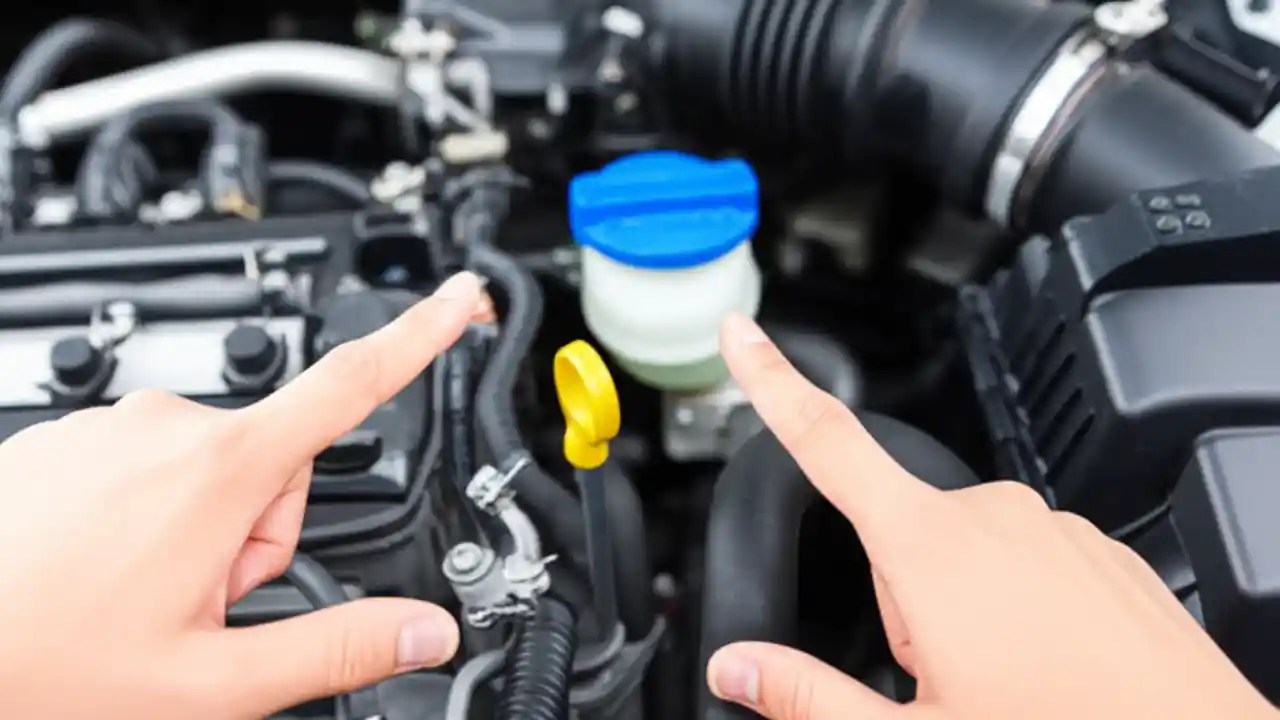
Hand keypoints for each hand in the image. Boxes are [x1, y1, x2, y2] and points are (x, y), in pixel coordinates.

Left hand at [0, 272, 483, 717]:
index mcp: (219, 471)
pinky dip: (143, 518)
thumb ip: (338, 647)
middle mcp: (164, 428)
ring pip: (211, 469)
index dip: (420, 336)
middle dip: (259, 535)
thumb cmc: (42, 668)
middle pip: (277, 464)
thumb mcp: (214, 682)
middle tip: (199, 603)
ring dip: (199, 531)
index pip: (351, 384)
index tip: (459, 296)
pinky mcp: (63, 442)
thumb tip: (425, 630)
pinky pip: (145, 466)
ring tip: (138, 595)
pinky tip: (100, 573)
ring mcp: (107, 430)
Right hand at [706, 314, 1277, 719]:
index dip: (772, 382)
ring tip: (1009, 685)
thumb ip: (808, 693)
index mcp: (928, 552)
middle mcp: (990, 517)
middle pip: (898, 539)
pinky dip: (1023, 613)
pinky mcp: (1095, 547)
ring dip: (965, 614)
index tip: (743, 334)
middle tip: (948, 682)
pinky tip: (1051, 672)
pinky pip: (1026, 564)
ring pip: (964, 557)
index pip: (826, 442)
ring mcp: (1050, 528)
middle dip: (906, 607)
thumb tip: (736, 667)